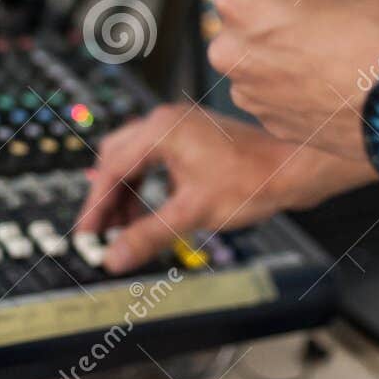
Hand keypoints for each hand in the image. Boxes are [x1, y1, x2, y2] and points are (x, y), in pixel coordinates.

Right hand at [77, 102, 369, 273]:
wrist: (291, 168)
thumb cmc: (252, 179)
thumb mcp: (192, 214)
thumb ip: (148, 236)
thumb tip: (114, 257)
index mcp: (162, 130)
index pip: (111, 167)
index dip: (95, 204)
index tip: (87, 232)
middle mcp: (167, 121)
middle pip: (116, 157)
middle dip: (106, 196)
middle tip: (98, 230)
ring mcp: (180, 127)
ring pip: (134, 158)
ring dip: (124, 192)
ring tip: (121, 228)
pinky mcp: (191, 137)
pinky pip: (153, 158)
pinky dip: (144, 184)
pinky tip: (145, 209)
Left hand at [208, 0, 378, 158]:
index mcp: (244, 2)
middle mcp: (233, 48)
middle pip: (237, 20)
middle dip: (266, 15)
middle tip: (306, 13)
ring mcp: (248, 89)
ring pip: (251, 59)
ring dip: (274, 53)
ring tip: (321, 51)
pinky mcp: (267, 120)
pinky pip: (267, 93)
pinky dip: (286, 86)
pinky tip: (322, 79)